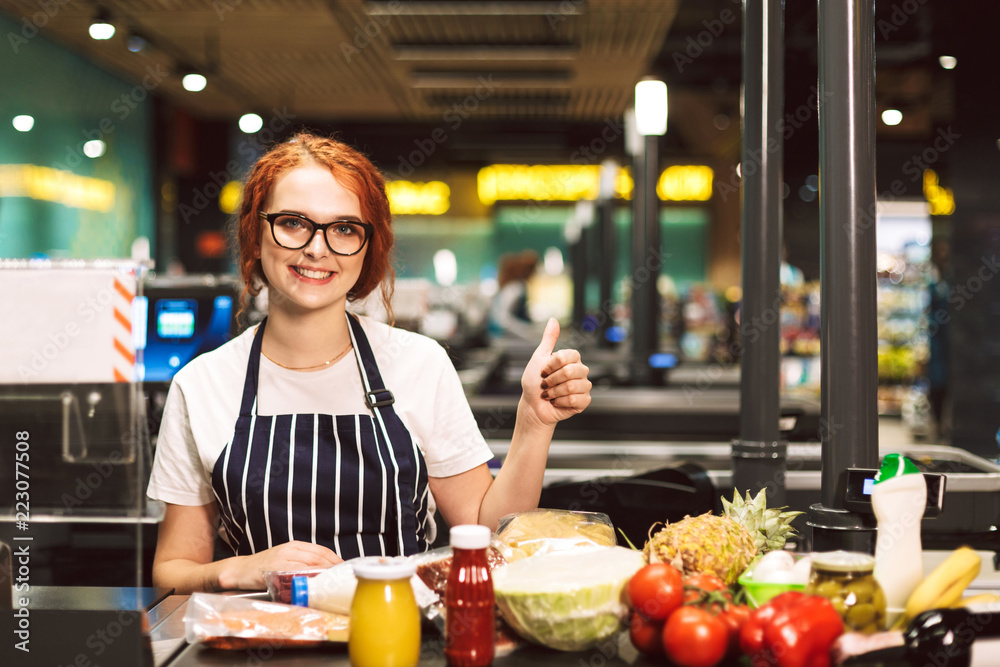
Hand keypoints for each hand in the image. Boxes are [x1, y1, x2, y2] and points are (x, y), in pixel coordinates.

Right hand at [220, 540, 342, 589]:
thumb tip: (323, 572)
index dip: (335, 559)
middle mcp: (291, 549)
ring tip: (335, 580)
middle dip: (334, 566)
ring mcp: (283, 558)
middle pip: (319, 556)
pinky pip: (296, 571)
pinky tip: (316, 582)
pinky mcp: (275, 568)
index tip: (344, 568)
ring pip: (310, 563)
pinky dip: (308, 576)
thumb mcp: (285, 559)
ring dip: (325, 572)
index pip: (321, 550)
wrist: (241, 570)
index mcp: (295, 545)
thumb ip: (302, 562)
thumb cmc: (264, 567)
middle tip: (343, 577)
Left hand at [520, 318, 591, 426]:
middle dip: (551, 380)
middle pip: (570, 371)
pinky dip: (560, 402)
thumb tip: (553, 319)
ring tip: (550, 394)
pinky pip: (575, 399)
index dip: (552, 365)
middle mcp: (581, 370)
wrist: (533, 405)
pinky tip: (556, 402)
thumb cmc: (535, 382)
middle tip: (545, 384)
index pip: (567, 356)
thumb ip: (549, 339)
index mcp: (572, 358)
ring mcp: (584, 386)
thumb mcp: (539, 357)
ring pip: (572, 386)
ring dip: (554, 392)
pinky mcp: (584, 401)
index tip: (543, 370)